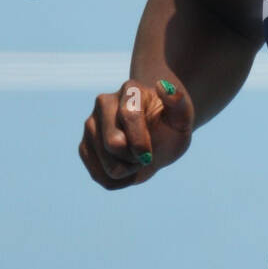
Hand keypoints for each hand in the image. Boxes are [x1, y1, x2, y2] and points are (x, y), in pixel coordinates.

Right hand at [79, 77, 193, 189]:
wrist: (157, 138)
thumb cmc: (170, 127)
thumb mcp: (182, 118)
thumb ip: (179, 103)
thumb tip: (164, 86)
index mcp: (130, 90)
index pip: (129, 117)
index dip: (140, 142)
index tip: (149, 156)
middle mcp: (104, 102)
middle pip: (112, 143)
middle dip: (135, 157)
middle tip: (147, 153)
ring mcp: (91, 124)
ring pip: (107, 165)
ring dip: (129, 171)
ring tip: (137, 158)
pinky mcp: (84, 146)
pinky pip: (98, 175)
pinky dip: (118, 181)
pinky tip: (127, 169)